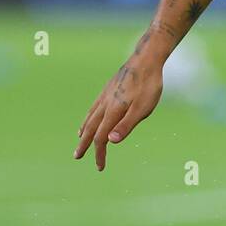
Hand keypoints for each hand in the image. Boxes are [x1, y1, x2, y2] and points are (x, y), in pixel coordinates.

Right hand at [75, 40, 164, 170]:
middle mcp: (105, 104)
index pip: (101, 138)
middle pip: (90, 128)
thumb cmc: (149, 85)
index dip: (99, 154)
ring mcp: (105, 96)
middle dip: (84, 144)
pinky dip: (88, 117)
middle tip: (77, 157)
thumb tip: (111, 141)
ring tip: (79, 140)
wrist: (146, 59)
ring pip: (90, 117)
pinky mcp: (108, 89)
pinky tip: (90, 118)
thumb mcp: (142, 108)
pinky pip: (93, 108)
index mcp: (113, 111)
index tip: (100, 167)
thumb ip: (127, 125)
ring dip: (84, 131)